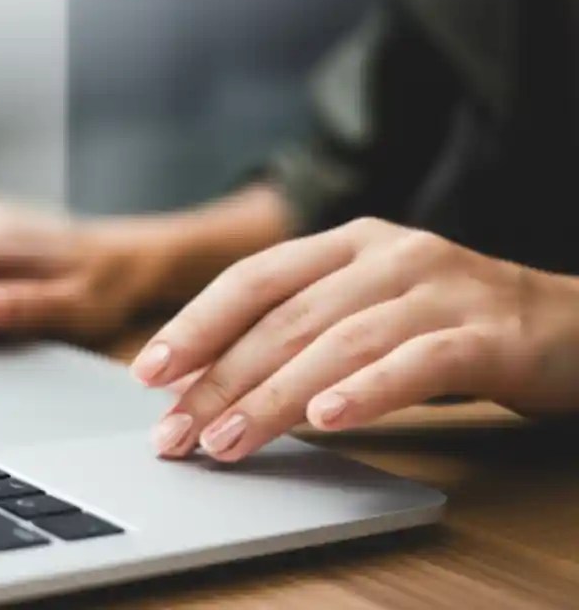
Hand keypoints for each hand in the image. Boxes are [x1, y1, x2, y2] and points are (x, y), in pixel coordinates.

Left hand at [130, 217, 578, 462]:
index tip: (149, 372)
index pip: (252, 280)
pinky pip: (416, 363)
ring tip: (227, 441)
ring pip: (337, 343)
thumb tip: (203, 385)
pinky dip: (366, 391)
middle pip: (284, 319)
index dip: (196, 325)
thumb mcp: (365, 312)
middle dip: (219, 381)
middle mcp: (387, 254)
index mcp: (346, 244)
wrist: (572, 326)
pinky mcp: (486, 333)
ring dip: (273, 398)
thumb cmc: (448, 325)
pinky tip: (326, 420)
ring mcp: (439, 288)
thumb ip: (297, 335)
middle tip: (174, 432)